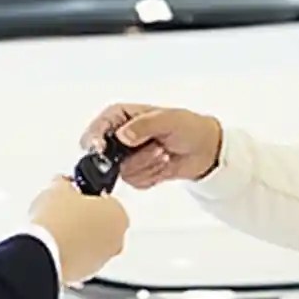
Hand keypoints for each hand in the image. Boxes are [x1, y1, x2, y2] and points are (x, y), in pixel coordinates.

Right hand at [29, 176, 128, 284]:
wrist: (40, 253)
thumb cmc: (56, 221)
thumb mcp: (59, 188)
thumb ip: (67, 184)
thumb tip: (63, 185)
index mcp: (119, 215)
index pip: (107, 200)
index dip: (88, 196)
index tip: (75, 195)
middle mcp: (116, 240)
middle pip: (103, 224)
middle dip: (85, 218)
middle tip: (65, 211)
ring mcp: (100, 260)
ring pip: (92, 244)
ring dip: (78, 237)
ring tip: (55, 228)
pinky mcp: (83, 274)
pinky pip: (79, 259)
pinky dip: (70, 253)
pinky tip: (53, 244)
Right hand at [80, 102, 222, 189]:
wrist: (204, 149)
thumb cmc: (187, 126)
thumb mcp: (168, 119)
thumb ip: (144, 125)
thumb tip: (123, 135)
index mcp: (120, 116)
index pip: (97, 128)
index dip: (94, 140)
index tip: (101, 149)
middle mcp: (119, 137)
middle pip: (103, 155)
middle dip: (129, 157)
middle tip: (154, 150)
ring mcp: (126, 157)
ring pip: (122, 171)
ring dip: (147, 165)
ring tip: (164, 152)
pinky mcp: (135, 173)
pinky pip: (135, 182)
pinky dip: (152, 176)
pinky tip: (164, 164)